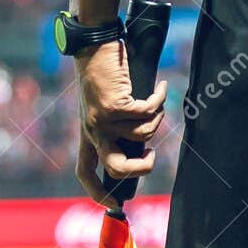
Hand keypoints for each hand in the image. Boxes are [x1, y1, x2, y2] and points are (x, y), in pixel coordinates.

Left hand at [75, 40, 165, 208]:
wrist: (95, 44)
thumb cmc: (103, 73)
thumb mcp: (104, 106)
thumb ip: (116, 128)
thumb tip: (141, 148)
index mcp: (87, 134)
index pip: (85, 171)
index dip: (97, 191)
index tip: (112, 203)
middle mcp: (92, 131)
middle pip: (116, 168)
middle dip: (140, 168)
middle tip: (151, 155)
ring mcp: (102, 120)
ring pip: (142, 135)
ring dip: (157, 120)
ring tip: (157, 104)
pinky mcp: (114, 106)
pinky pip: (148, 113)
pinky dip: (159, 101)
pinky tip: (162, 89)